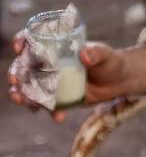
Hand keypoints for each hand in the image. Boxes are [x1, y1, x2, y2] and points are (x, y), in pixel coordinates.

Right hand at [8, 32, 127, 121]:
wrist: (119, 82)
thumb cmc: (110, 62)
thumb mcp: (105, 55)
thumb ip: (97, 53)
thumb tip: (85, 54)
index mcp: (55, 47)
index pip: (32, 40)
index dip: (21, 41)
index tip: (19, 48)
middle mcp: (47, 64)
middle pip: (22, 67)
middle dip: (15, 74)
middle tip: (15, 82)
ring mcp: (50, 82)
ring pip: (28, 89)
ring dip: (22, 96)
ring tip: (24, 101)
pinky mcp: (57, 98)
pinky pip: (46, 105)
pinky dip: (48, 111)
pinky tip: (58, 116)